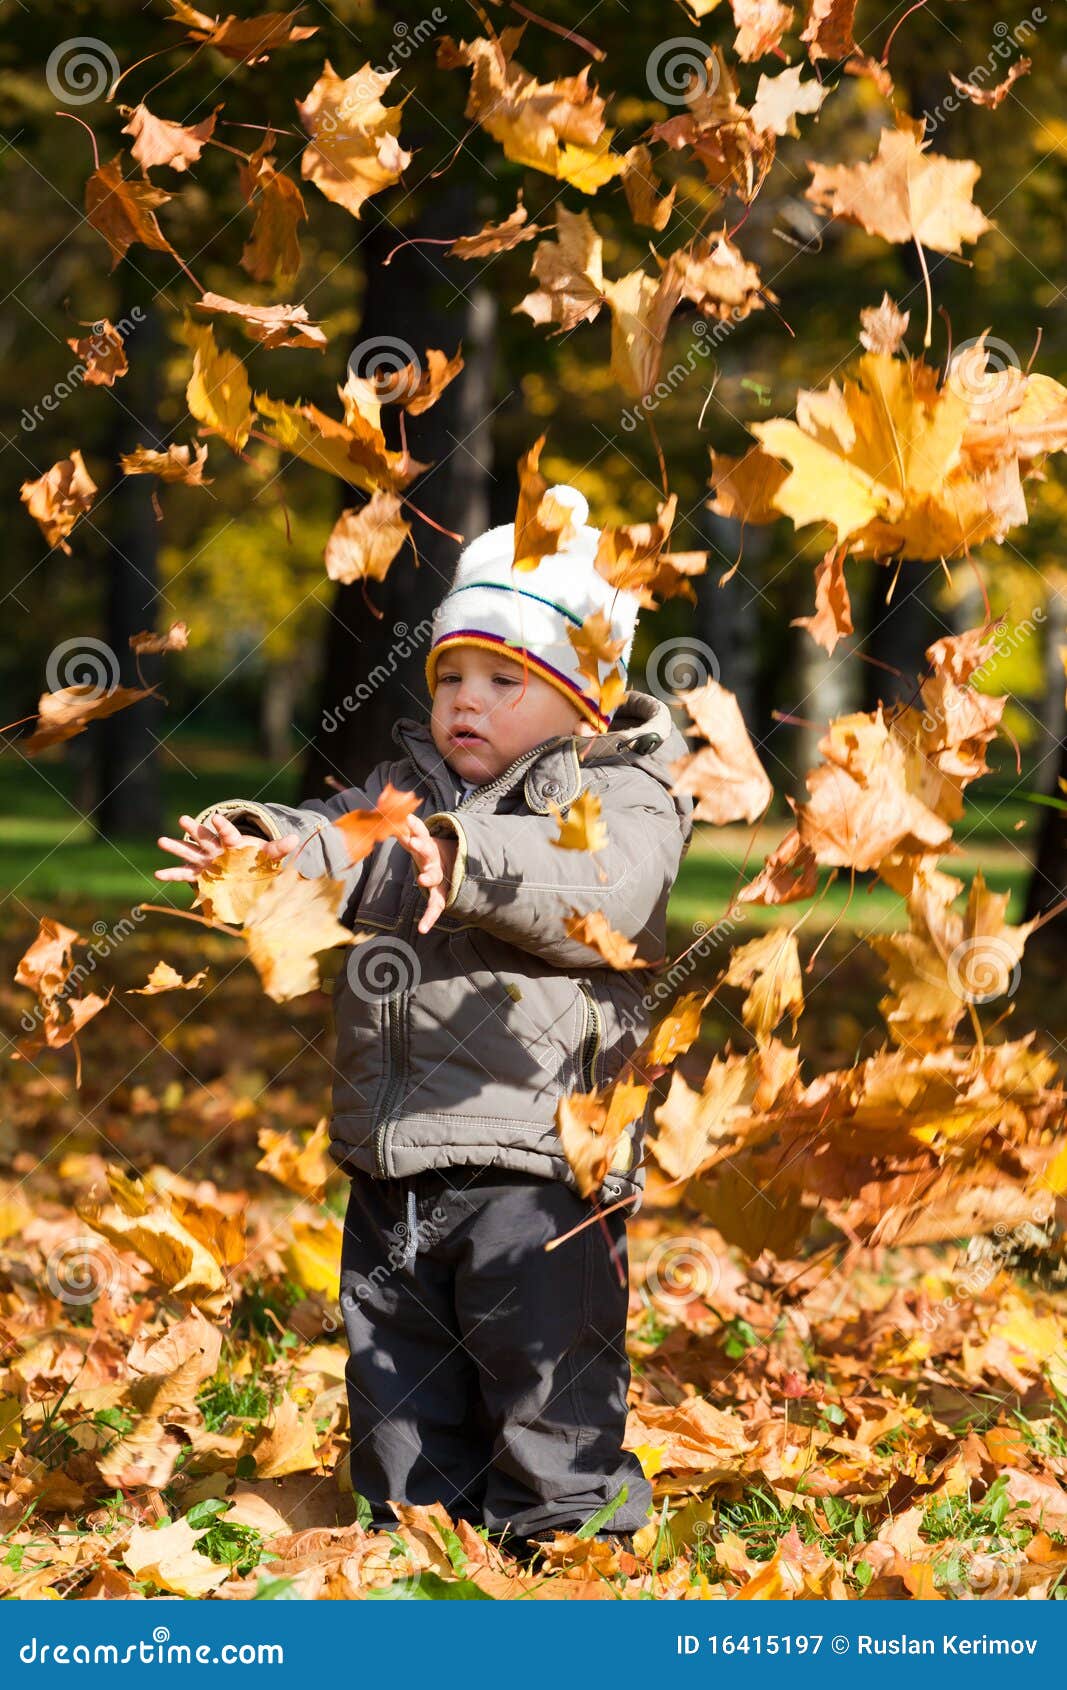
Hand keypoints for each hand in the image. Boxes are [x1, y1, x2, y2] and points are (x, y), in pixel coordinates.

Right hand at [155, 811, 299, 883]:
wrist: (247, 868)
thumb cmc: (256, 858)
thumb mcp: (268, 854)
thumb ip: (279, 848)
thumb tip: (297, 838)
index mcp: (234, 843)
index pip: (229, 833)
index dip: (223, 826)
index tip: (217, 818)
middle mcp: (217, 849)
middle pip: (205, 838)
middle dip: (195, 830)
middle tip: (183, 819)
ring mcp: (207, 861)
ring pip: (191, 852)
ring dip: (177, 847)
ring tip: (161, 841)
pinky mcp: (200, 873)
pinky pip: (185, 874)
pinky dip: (172, 874)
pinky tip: (158, 874)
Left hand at [398, 814, 456, 933]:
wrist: (453, 865)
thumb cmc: (427, 851)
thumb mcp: (416, 837)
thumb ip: (402, 826)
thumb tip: (383, 805)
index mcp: (427, 845)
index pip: (421, 833)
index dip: (414, 826)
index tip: (407, 818)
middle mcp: (434, 860)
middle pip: (428, 852)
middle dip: (421, 846)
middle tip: (412, 842)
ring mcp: (438, 877)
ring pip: (434, 877)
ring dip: (428, 877)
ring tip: (422, 880)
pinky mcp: (439, 894)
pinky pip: (435, 907)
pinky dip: (429, 918)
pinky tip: (422, 929)